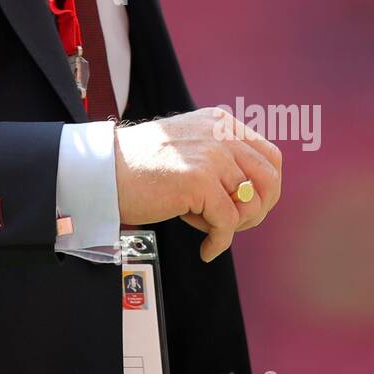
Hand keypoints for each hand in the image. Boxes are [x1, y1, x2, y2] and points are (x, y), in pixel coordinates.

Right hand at [113, 106, 281, 262]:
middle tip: (234, 226)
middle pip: (269, 180)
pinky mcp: (199, 181)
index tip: (248, 209)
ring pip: (251, 204)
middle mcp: (221, 133)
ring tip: (209, 230)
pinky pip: (227, 223)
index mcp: (220, 123)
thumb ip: (219, 159)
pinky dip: (220, 243)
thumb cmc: (140, 168)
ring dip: (235, 226)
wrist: (103, 172)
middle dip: (258, 211)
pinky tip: (206, 250)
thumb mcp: (188, 148)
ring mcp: (211, 155)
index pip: (270, 157)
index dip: (266, 189)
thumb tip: (253, 196)